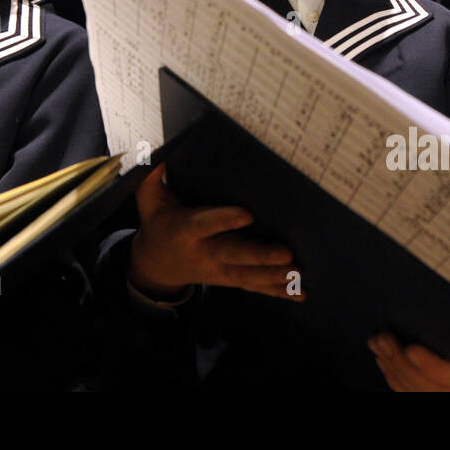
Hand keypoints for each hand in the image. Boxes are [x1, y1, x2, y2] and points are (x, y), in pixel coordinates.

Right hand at [128, 165, 302, 302]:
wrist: (156, 265)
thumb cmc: (158, 223)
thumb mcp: (148, 201)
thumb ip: (151, 178)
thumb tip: (156, 155)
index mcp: (185, 230)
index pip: (205, 224)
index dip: (224, 220)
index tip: (247, 213)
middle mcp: (204, 252)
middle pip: (233, 256)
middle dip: (259, 256)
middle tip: (286, 254)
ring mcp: (217, 269)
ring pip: (247, 276)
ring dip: (274, 277)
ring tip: (299, 274)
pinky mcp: (228, 278)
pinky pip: (253, 287)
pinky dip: (278, 292)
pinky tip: (301, 294)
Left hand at [368, 284, 449, 391]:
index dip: (437, 370)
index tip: (412, 349)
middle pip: (438, 390)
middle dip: (405, 368)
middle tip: (383, 339)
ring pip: (422, 391)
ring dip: (395, 371)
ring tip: (378, 342)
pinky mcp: (440, 377)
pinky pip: (415, 388)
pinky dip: (396, 376)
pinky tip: (382, 354)